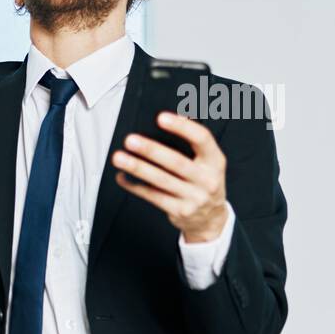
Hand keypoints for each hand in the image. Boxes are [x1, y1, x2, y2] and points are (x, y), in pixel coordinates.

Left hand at [111, 112, 228, 241]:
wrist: (211, 218)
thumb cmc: (204, 182)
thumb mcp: (208, 162)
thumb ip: (193, 143)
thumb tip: (179, 115)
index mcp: (215, 161)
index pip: (202, 139)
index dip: (182, 127)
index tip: (161, 118)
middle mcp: (207, 180)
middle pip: (176, 162)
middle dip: (151, 150)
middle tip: (131, 140)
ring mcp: (194, 198)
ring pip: (161, 180)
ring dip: (137, 168)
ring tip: (119, 157)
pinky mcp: (179, 211)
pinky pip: (152, 197)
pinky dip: (134, 186)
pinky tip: (122, 176)